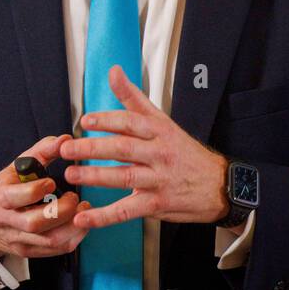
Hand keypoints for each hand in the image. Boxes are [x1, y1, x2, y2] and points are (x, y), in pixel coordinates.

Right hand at [0, 134, 91, 257]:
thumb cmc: (9, 187)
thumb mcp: (19, 165)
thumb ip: (42, 151)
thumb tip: (65, 139)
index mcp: (1, 196)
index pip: (14, 197)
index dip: (36, 190)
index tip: (52, 182)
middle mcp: (7, 220)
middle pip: (34, 223)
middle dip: (60, 211)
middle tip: (74, 198)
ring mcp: (18, 239)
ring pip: (48, 241)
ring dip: (73, 226)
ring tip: (84, 209)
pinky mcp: (29, 251)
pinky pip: (56, 250)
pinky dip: (74, 237)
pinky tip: (81, 223)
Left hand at [60, 65, 230, 229]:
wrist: (220, 185)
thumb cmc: (185, 152)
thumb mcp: (163, 121)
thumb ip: (134, 98)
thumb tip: (113, 71)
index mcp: (159, 131)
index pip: (132, 122)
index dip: (108, 120)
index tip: (86, 121)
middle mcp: (159, 154)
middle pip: (124, 149)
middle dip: (93, 148)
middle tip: (68, 148)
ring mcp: (158, 180)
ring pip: (124, 177)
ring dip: (95, 177)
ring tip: (72, 175)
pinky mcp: (156, 204)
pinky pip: (127, 211)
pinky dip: (104, 216)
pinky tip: (85, 218)